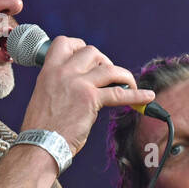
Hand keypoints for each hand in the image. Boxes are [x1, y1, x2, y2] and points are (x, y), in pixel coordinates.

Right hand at [19, 37, 154, 155]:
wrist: (41, 144)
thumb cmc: (42, 128)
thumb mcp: (44, 96)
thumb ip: (60, 85)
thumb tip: (83, 86)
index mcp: (48, 70)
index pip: (65, 43)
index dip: (80, 46)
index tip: (90, 59)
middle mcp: (63, 72)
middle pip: (92, 52)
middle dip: (105, 62)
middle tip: (110, 77)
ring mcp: (78, 84)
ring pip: (109, 68)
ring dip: (123, 75)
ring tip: (129, 84)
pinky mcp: (90, 99)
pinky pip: (119, 93)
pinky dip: (137, 95)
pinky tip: (148, 97)